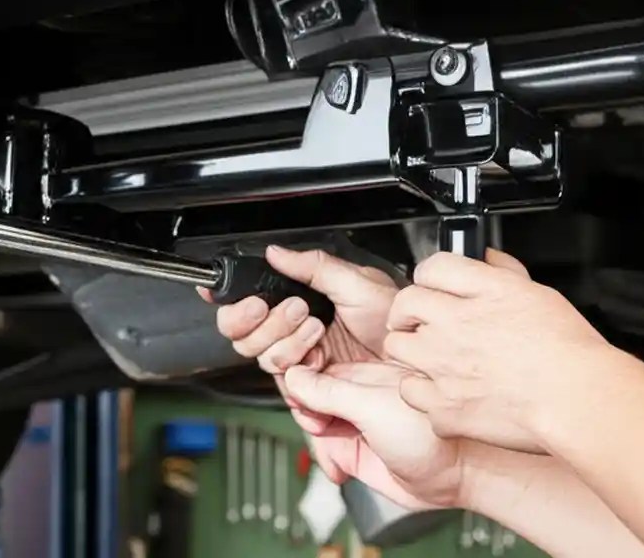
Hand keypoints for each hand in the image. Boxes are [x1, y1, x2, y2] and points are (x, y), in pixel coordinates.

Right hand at [200, 246, 397, 373]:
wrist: (416, 361)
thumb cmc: (397, 322)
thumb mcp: (359, 282)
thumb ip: (313, 266)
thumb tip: (275, 252)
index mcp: (299, 302)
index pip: (249, 301)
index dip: (230, 299)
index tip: (227, 293)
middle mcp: (293, 332)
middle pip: (242, 333)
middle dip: (262, 321)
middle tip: (294, 310)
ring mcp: (300, 362)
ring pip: (261, 357)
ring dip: (285, 343)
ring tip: (316, 333)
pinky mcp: (311, 389)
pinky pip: (285, 386)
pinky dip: (298, 373)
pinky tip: (318, 361)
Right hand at [280, 362, 464, 509]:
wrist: (457, 478)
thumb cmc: (433, 434)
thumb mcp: (373, 406)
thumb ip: (330, 392)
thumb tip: (293, 376)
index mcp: (361, 372)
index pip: (313, 363)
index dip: (298, 375)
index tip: (296, 390)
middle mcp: (354, 394)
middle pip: (306, 392)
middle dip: (303, 407)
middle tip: (317, 422)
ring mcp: (352, 422)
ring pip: (311, 420)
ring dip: (313, 434)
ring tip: (331, 445)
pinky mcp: (352, 449)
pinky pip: (324, 450)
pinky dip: (324, 459)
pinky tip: (339, 468)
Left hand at [384, 250, 610, 452]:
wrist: (578, 400)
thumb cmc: (569, 352)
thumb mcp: (540, 295)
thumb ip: (506, 272)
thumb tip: (487, 258)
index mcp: (481, 293)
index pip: (431, 268)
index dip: (428, 278)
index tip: (431, 290)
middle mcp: (454, 324)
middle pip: (403, 307)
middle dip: (410, 314)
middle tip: (424, 325)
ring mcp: (442, 365)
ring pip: (397, 348)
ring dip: (412, 352)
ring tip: (435, 361)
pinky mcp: (443, 405)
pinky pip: (411, 393)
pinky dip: (426, 396)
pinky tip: (447, 395)